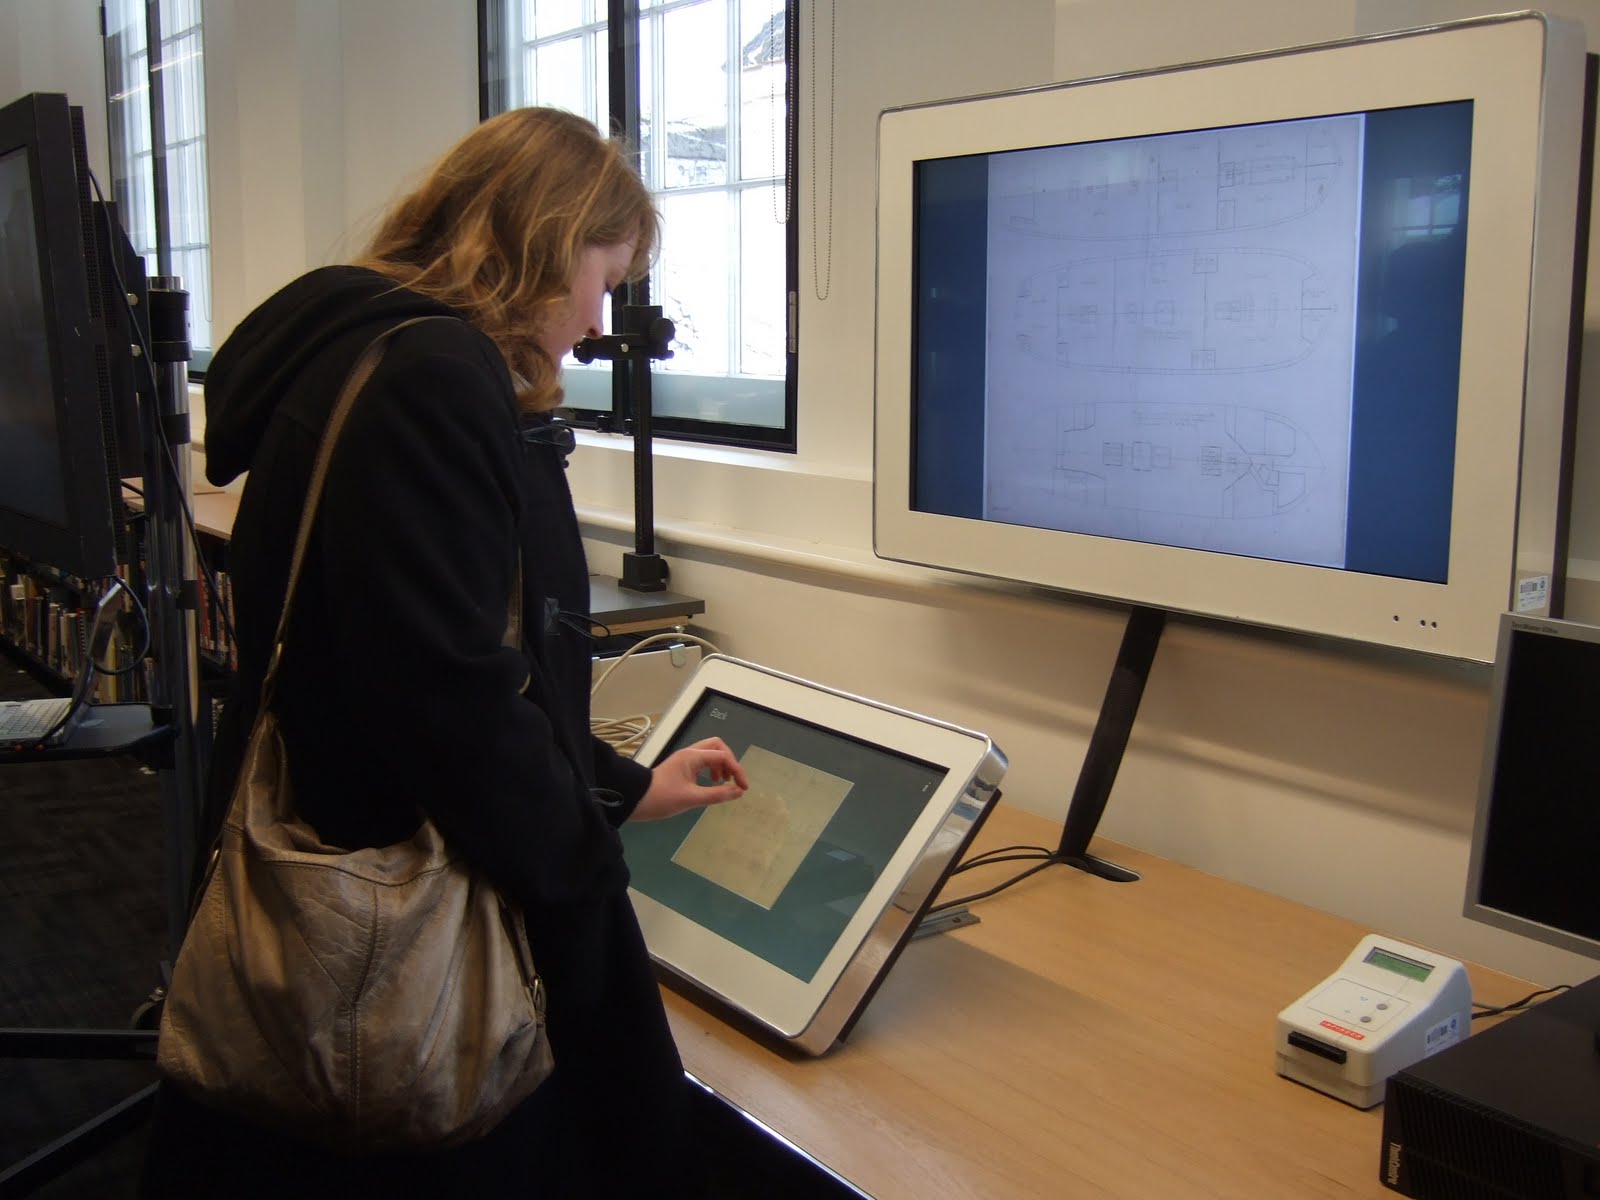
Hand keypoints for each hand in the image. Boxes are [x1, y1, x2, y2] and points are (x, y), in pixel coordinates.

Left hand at [631, 737, 747, 821]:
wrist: (635, 799)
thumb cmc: (662, 798)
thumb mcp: (692, 799)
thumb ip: (717, 794)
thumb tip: (738, 792)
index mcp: (693, 756)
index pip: (723, 756)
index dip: (737, 770)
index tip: (743, 788)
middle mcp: (690, 753)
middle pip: (717, 747)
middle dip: (729, 762)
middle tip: (731, 780)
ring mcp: (684, 760)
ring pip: (709, 754)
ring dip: (720, 766)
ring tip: (721, 783)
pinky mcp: (680, 767)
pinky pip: (702, 762)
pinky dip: (711, 770)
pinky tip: (710, 784)